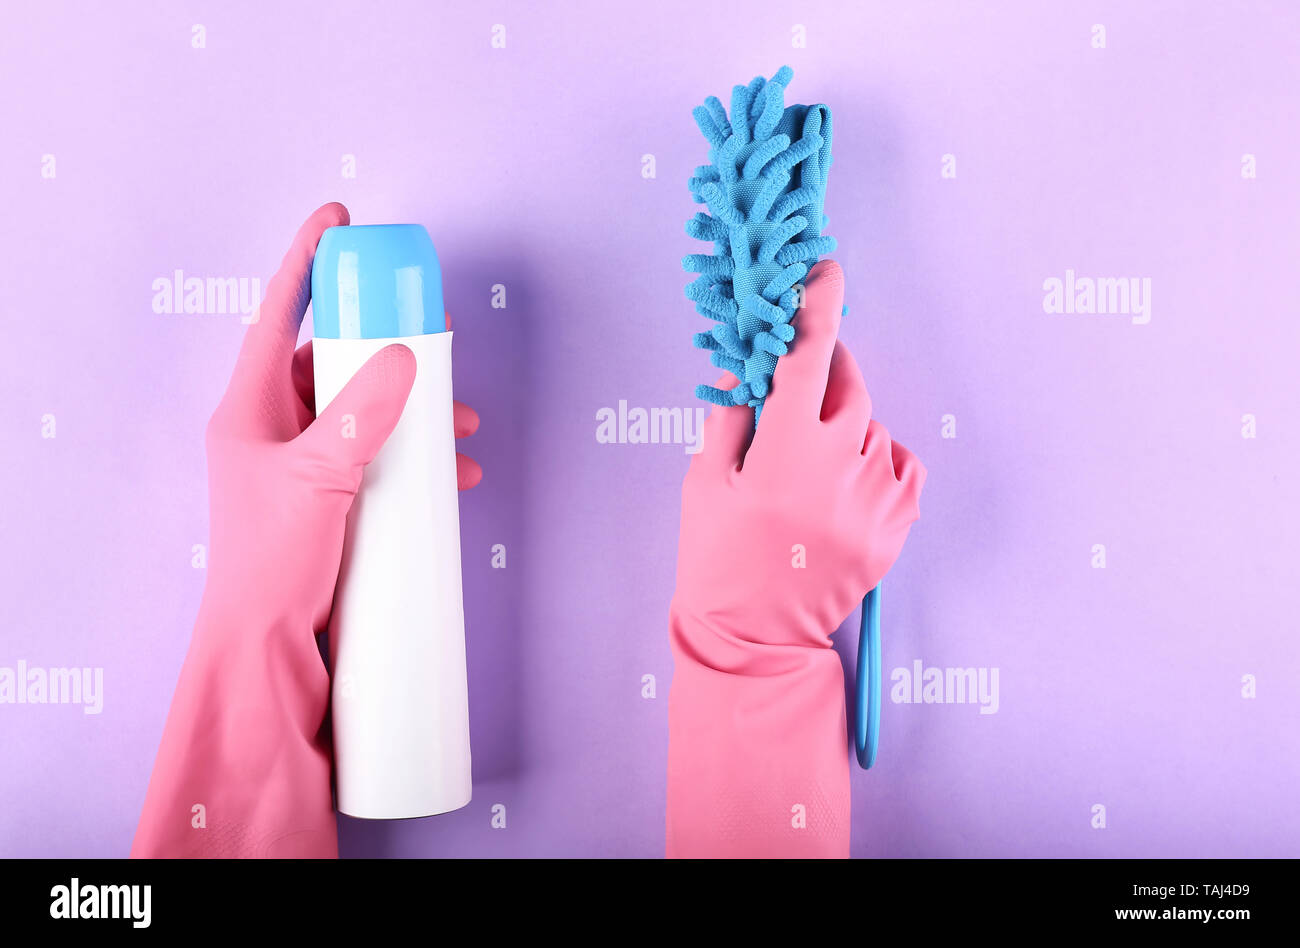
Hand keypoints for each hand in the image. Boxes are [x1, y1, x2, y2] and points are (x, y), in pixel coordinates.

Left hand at [203, 202, 480, 634]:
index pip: (277, 315)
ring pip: (361, 409)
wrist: (269, 647)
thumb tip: (401, 356)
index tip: (340, 219)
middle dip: (386, 350)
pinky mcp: (328, 497)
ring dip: (412, 409)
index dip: (306, 262)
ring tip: (461, 427)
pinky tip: (454, 473)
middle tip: (435, 342)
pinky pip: (375, 453)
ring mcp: (300, 463)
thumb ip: (360, 416)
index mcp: (249, 408)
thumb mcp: (317, 480)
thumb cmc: (272, 563)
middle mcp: (272, 427)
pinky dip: (412, 454)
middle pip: (328, 360)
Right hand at [673, 260, 923, 647]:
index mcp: (785, 451)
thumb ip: (728, 417)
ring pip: (871, 426)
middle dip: (825, 370)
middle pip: (847, 385)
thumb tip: (747, 364)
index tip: (826, 269)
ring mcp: (875, 499)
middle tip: (799, 381)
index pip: (807, 357)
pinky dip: (877, 457)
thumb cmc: (718, 560)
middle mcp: (840, 467)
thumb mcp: (704, 483)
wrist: (756, 639)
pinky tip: (845, 480)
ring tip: (807, 462)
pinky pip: (901, 464)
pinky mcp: (896, 526)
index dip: (817, 306)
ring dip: (843, 424)